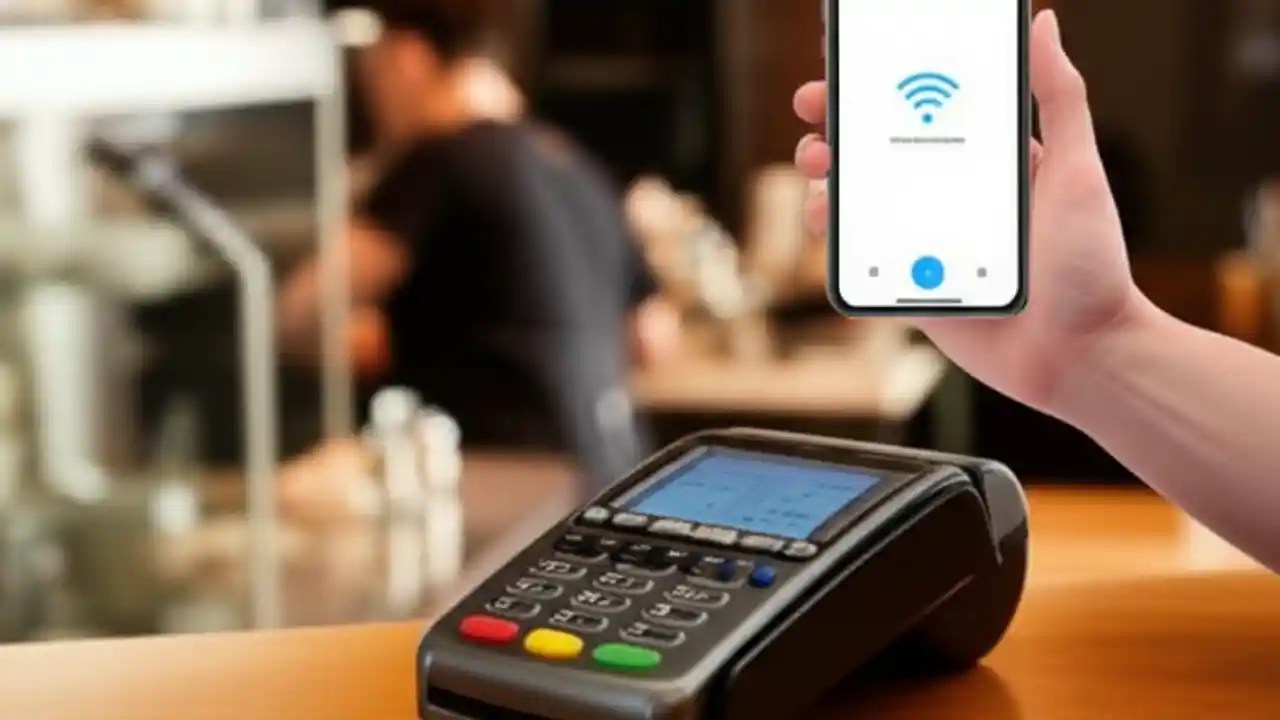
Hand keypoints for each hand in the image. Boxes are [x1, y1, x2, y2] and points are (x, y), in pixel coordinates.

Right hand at [795, 10, 1147, 412]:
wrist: (1082, 356)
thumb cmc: (1092, 266)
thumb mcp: (1077, 171)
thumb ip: (1060, 98)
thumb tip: (1044, 24)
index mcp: (987, 164)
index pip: (925, 113)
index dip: (882, 87)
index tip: (852, 63)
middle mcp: (950, 200)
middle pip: (879, 153)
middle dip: (838, 126)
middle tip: (815, 109)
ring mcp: (925, 244)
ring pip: (860, 203)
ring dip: (827, 178)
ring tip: (817, 164)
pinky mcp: (911, 288)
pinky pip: (861, 260)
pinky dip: (834, 239)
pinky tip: (825, 222)